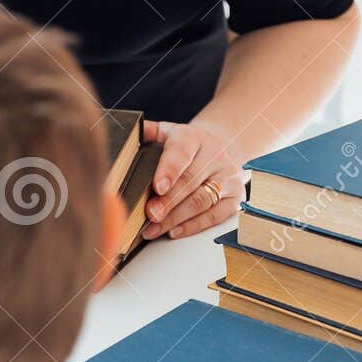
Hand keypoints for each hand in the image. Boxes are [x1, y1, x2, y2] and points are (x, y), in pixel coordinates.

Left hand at [141, 118, 245, 239]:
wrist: (225, 144)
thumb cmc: (189, 143)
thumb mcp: (169, 131)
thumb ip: (148, 132)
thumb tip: (127, 135)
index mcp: (194, 137)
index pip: (182, 152)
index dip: (170, 170)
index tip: (158, 186)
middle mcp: (215, 156)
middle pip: (191, 181)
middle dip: (169, 201)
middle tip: (150, 214)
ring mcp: (228, 178)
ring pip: (202, 201)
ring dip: (176, 217)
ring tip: (155, 228)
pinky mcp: (234, 197)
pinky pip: (215, 216)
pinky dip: (193, 226)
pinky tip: (174, 231)